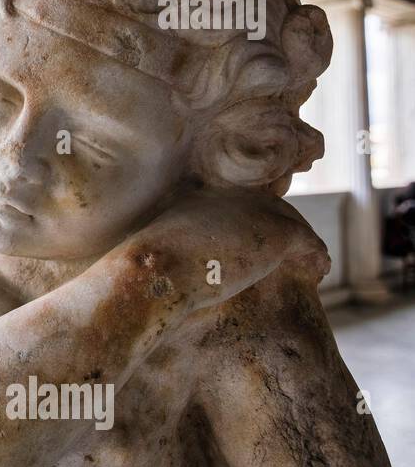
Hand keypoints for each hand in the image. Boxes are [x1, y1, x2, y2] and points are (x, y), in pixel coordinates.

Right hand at [119, 188, 327, 312]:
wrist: (152, 273)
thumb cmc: (146, 271)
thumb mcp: (160, 247)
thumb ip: (180, 246)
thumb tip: (182, 268)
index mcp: (200, 193)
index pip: (239, 204)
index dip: (253, 223)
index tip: (260, 244)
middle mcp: (230, 193)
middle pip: (270, 208)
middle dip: (283, 231)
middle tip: (294, 255)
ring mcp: (255, 209)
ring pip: (291, 223)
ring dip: (301, 246)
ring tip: (311, 267)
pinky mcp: (278, 231)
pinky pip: (309, 242)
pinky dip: (315, 257)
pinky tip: (319, 273)